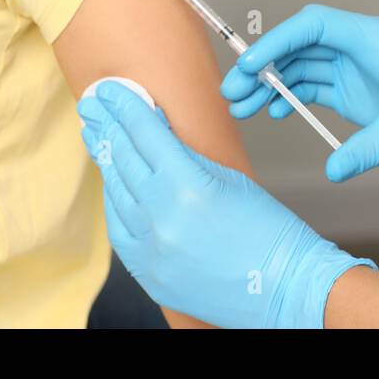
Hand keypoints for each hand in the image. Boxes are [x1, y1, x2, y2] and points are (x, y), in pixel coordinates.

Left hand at [78, 80, 374, 328]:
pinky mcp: (148, 273)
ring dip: (107, 161)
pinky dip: (115, 201)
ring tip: (99, 137)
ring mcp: (151, 249)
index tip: (110, 91)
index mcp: (188, 187)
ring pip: (115, 193)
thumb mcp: (231, 178)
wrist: (285, 288)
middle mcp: (162, 218)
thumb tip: (157, 135)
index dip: (125, 107)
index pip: (145, 133)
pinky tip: (113, 183)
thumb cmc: (272, 233)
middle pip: (123, 159)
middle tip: (92, 105)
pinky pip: (119, 229)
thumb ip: (187, 157)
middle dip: (107, 126)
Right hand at [220, 6, 378, 182]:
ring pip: (308, 70)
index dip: (276, 41)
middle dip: (265, 66)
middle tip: (234, 92)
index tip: (249, 65)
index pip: (313, 26)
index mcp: (375, 38)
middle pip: (302, 47)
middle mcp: (366, 49)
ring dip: (276, 85)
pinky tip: (281, 114)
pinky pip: (323, 91)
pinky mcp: (371, 96)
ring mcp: (367, 72)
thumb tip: (334, 169)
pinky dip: (298, 99)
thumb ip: (373, 145)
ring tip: (247, 108)